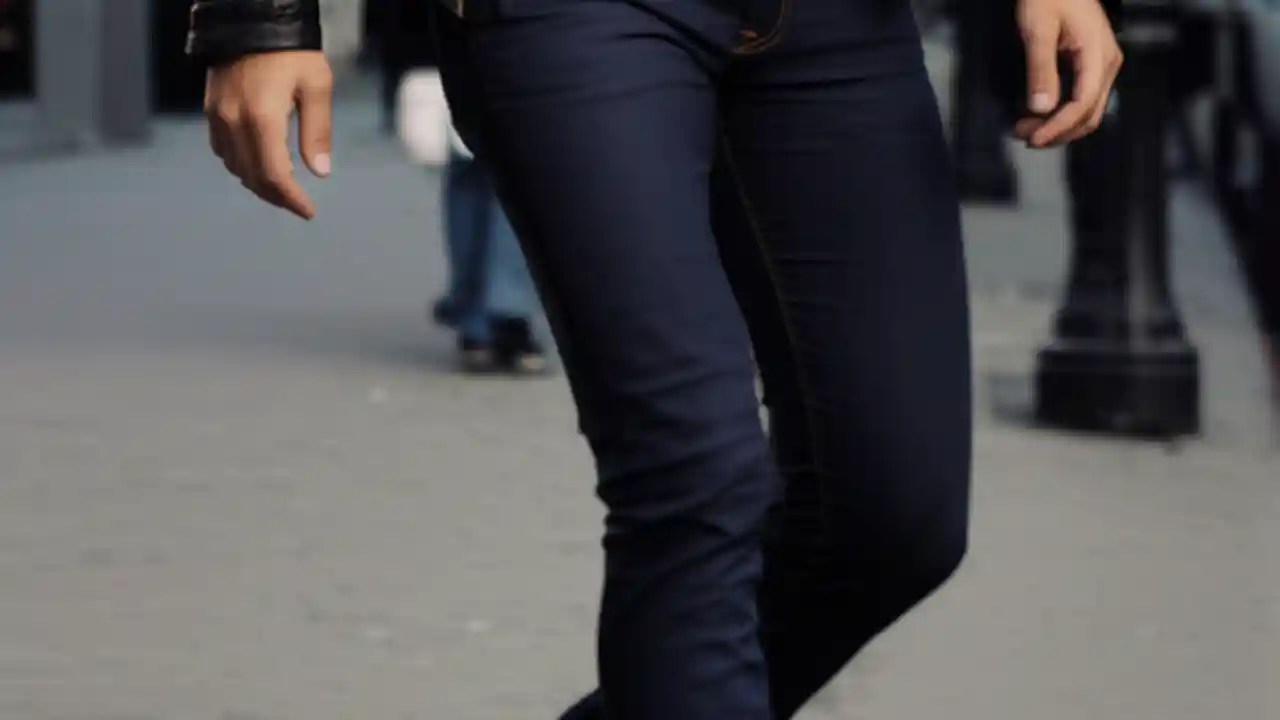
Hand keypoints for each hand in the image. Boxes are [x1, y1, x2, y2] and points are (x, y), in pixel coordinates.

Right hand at [205, 51, 332, 219]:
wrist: (252, 19)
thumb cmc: (291, 51)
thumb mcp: (316, 87)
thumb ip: (318, 132)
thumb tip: (320, 172)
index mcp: (262, 119)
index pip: (275, 175)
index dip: (292, 199)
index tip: (309, 211)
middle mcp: (234, 122)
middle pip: (253, 177)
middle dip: (277, 197)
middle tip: (299, 205)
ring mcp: (217, 117)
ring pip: (235, 167)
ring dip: (258, 184)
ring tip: (283, 190)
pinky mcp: (211, 111)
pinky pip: (223, 151)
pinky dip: (242, 166)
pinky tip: (259, 165)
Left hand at [1014, 0, 1122, 147]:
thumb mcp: (1038, 30)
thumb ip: (1041, 69)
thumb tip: (1041, 108)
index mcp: (1099, 55)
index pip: (1082, 103)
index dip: (1058, 126)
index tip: (1033, 138)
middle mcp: (1108, 64)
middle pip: (1090, 114)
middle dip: (1058, 132)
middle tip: (1025, 136)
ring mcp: (1103, 65)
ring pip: (1088, 110)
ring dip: (1060, 126)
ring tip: (1028, 129)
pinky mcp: (1094, 65)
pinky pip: (1083, 99)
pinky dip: (1063, 114)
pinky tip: (1040, 116)